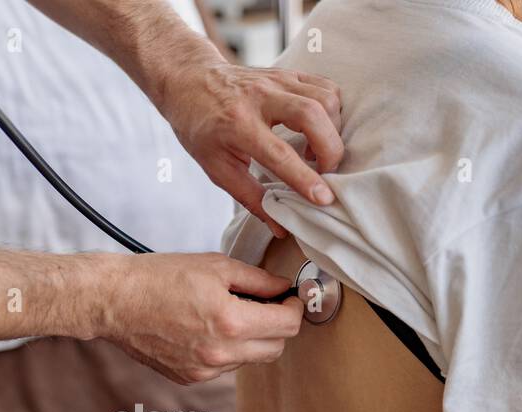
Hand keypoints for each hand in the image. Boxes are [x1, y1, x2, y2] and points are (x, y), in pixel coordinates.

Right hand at [97, 252, 301, 384]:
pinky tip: (206, 327)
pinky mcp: (190, 377)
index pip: (287, 326)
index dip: (295, 309)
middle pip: (275, 348)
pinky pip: (224, 366)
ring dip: (251, 339)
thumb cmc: (159, 277)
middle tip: (267, 304)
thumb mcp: (215, 266)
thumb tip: (283, 287)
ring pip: (250, 359)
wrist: (115, 301)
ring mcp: (204, 370)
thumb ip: (258, 279)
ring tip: (228, 312)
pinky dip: (227, 349)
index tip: (291, 299)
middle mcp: (220, 353)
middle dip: (278, 326)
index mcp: (230, 322)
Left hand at [156, 56, 343, 236]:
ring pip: (324, 98)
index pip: (280, 154)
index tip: (323, 199)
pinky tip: (318, 130)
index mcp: (237, 125)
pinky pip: (324, 86)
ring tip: (316, 152)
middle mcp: (259, 98)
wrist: (189, 81)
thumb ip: (251, 198)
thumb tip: (280, 228)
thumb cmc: (199, 127)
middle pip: (312, 114)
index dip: (305, 179)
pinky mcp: (287, 73)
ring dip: (333, 129)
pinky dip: (331, 111)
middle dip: (330, 148)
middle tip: (326, 172)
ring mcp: (275, 81)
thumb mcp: (217, 168)